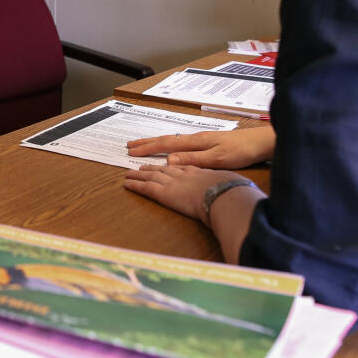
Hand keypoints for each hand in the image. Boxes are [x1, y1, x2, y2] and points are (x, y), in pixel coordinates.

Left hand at [124, 164, 240, 224]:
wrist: (222, 193)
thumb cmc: (230, 190)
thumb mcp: (228, 182)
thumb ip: (222, 183)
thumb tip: (228, 190)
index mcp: (199, 171)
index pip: (182, 166)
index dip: (172, 165)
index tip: (167, 164)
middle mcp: (183, 173)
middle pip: (163, 168)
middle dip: (152, 166)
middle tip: (142, 166)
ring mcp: (172, 181)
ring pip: (151, 175)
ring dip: (140, 173)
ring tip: (131, 173)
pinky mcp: (164, 192)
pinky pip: (145, 187)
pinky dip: (135, 184)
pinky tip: (127, 183)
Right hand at [126, 125, 274, 168]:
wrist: (261, 143)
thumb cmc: (242, 151)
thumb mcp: (217, 159)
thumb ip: (193, 159)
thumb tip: (168, 159)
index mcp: (195, 141)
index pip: (165, 144)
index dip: (147, 148)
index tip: (131, 152)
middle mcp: (196, 138)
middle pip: (166, 140)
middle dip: (146, 142)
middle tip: (129, 145)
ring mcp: (202, 140)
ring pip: (172, 141)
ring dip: (155, 143)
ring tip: (143, 145)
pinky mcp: (208, 144)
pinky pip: (181, 144)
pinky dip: (168, 146)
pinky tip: (169, 149)